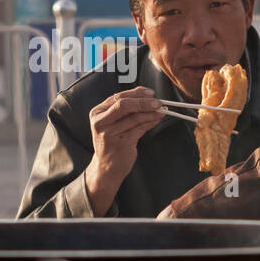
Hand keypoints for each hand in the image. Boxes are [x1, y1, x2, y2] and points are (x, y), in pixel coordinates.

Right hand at [84, 87, 163, 214]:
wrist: (107, 167)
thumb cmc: (112, 142)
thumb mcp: (113, 122)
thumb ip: (126, 109)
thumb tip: (147, 96)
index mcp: (97, 113)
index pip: (118, 97)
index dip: (136, 93)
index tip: (150, 93)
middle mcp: (101, 123)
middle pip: (124, 105)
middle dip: (144, 102)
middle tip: (158, 102)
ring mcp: (110, 134)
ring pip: (134, 117)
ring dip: (151, 113)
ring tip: (162, 110)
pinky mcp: (121, 143)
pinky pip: (140, 129)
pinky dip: (151, 122)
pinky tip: (157, 119)